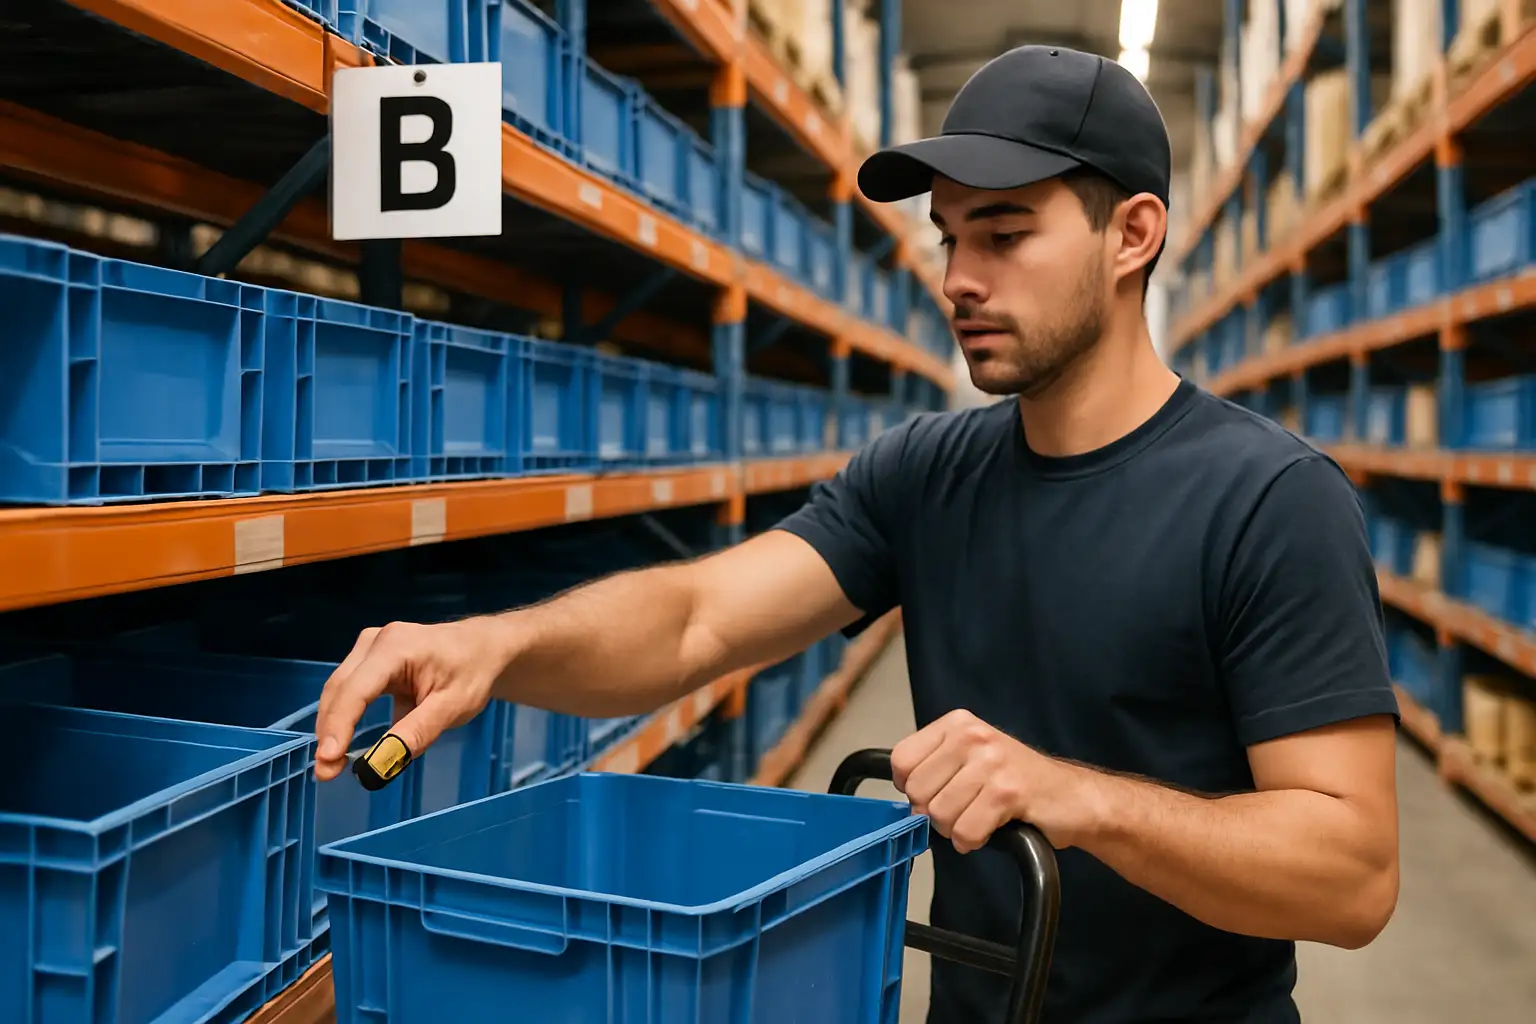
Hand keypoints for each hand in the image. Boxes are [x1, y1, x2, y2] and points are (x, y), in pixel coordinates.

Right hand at [312, 616, 513, 781]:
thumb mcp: (453, 707)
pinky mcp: (369, 659)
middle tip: (326, 772)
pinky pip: (349, 690)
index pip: (356, 690)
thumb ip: (416, 734)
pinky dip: (343, 717)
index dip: (339, 726)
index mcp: (396, 648)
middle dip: (330, 732)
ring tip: (331, 764)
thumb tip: (378, 767)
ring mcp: (369, 647)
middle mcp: (375, 642)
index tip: (328, 760)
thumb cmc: (472, 674)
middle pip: (340, 689)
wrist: (483, 648)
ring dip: (332, 726)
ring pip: (339, 690)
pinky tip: (342, 744)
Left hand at [890, 709, 1098, 852]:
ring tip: (981, 817)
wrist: (1073, 798)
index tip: (936, 792)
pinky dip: (974, 841)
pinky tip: (992, 829)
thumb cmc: (1018, 783)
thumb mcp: (970, 760)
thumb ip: (934, 768)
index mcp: (957, 724)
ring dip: (957, 829)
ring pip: (939, 815)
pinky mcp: (1009, 791)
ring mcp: (991, 762)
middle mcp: (972, 735)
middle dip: (935, 813)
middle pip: (916, 791)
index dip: (911, 787)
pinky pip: (966, 831)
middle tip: (965, 810)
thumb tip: (903, 795)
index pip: (901, 760)